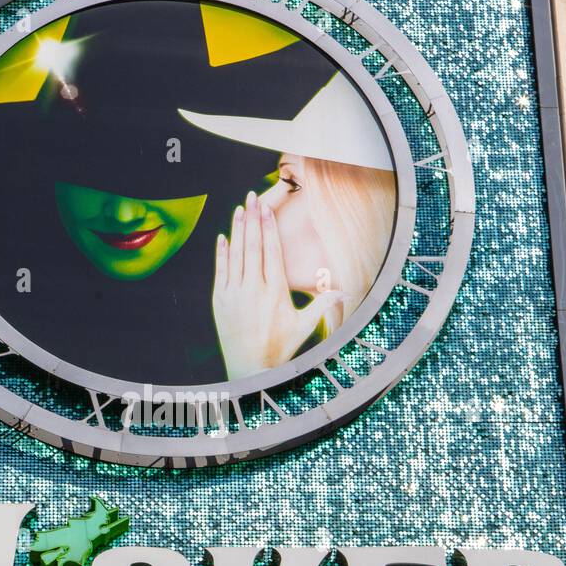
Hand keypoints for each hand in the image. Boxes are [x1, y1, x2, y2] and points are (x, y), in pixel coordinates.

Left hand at [212, 192, 344, 380]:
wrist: (249, 368)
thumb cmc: (279, 348)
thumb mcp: (304, 326)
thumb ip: (322, 306)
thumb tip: (345, 292)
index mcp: (275, 292)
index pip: (271, 252)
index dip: (269, 228)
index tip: (267, 209)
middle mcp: (253, 289)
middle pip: (253, 247)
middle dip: (253, 220)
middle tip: (251, 197)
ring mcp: (234, 294)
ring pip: (235, 255)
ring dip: (237, 230)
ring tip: (240, 209)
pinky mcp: (220, 301)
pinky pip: (220, 271)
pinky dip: (221, 253)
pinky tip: (223, 237)